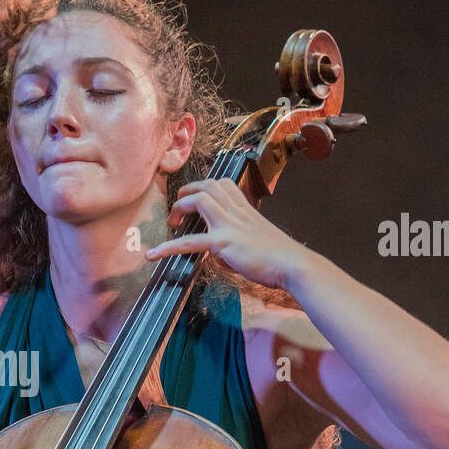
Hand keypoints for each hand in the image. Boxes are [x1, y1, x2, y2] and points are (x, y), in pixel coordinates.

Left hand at [144, 177, 313, 289]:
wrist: (293, 264)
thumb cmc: (280, 256)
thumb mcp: (258, 239)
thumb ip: (239, 238)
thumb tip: (224, 251)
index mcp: (245, 209)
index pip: (222, 184)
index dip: (204, 186)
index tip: (194, 197)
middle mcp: (236, 211)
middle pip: (206, 186)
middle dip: (186, 193)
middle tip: (177, 211)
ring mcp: (229, 224)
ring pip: (198, 200)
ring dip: (178, 208)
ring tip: (170, 223)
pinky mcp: (224, 242)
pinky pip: (190, 242)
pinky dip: (168, 247)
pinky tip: (155, 254)